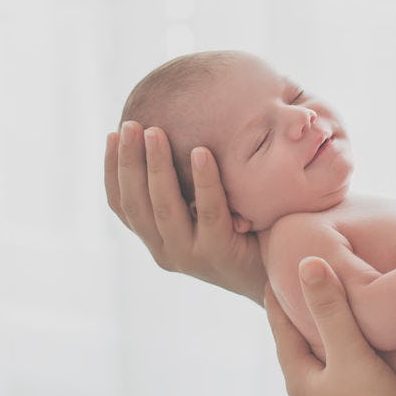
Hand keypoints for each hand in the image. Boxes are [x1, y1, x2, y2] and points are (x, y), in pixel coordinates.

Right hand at [105, 121, 265, 303]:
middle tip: (129, 126)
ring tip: (154, 132)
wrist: (283, 270)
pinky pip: (209, 212)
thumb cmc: (248, 229)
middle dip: (128, 162)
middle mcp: (166, 250)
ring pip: (164, 207)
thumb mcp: (206, 206)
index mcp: (157, 239)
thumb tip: (169, 129)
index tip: (112, 135)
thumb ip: (185, 185)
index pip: (121, 205)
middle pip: (135, 204)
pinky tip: (202, 152)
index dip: (112, 170)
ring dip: (156, 167)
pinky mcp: (218, 254)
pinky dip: (204, 180)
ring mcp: (190, 255)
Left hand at [266, 257, 395, 395]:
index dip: (278, 298)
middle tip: (306, 284)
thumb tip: (306, 263)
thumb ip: (330, 311)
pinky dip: (351, 354)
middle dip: (304, 315)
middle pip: (300, 346)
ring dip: (330, 336)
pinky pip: (348, 375)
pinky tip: (366, 348)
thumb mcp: (350, 355)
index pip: (281, 329)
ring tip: (337, 310)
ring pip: (326, 362)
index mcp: (299, 381)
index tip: (275, 271)